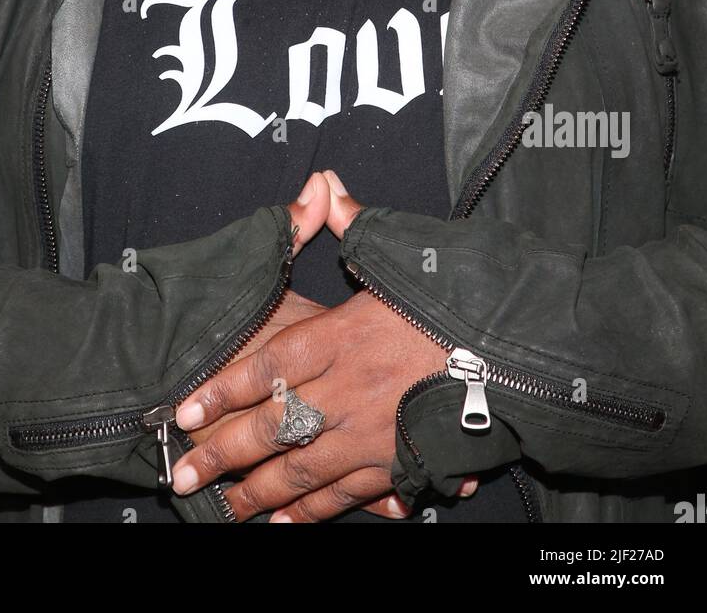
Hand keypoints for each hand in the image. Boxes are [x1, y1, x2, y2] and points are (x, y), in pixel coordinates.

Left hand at [171, 172, 477, 521]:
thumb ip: (353, 225)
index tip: (183, 408)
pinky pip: (348, 495)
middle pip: (271, 428)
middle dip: (221, 454)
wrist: (526, 355)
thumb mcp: (404, 253)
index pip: (266, 367)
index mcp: (342, 337)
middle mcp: (349, 391)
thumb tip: (322, 183)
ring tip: (221, 507)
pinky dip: (314, 513)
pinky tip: (288, 523)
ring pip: (302, 471)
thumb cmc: (461, 302)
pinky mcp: (402, 464)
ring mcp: (373, 435)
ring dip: (257, 494)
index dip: (221, 389)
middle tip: (180, 475)